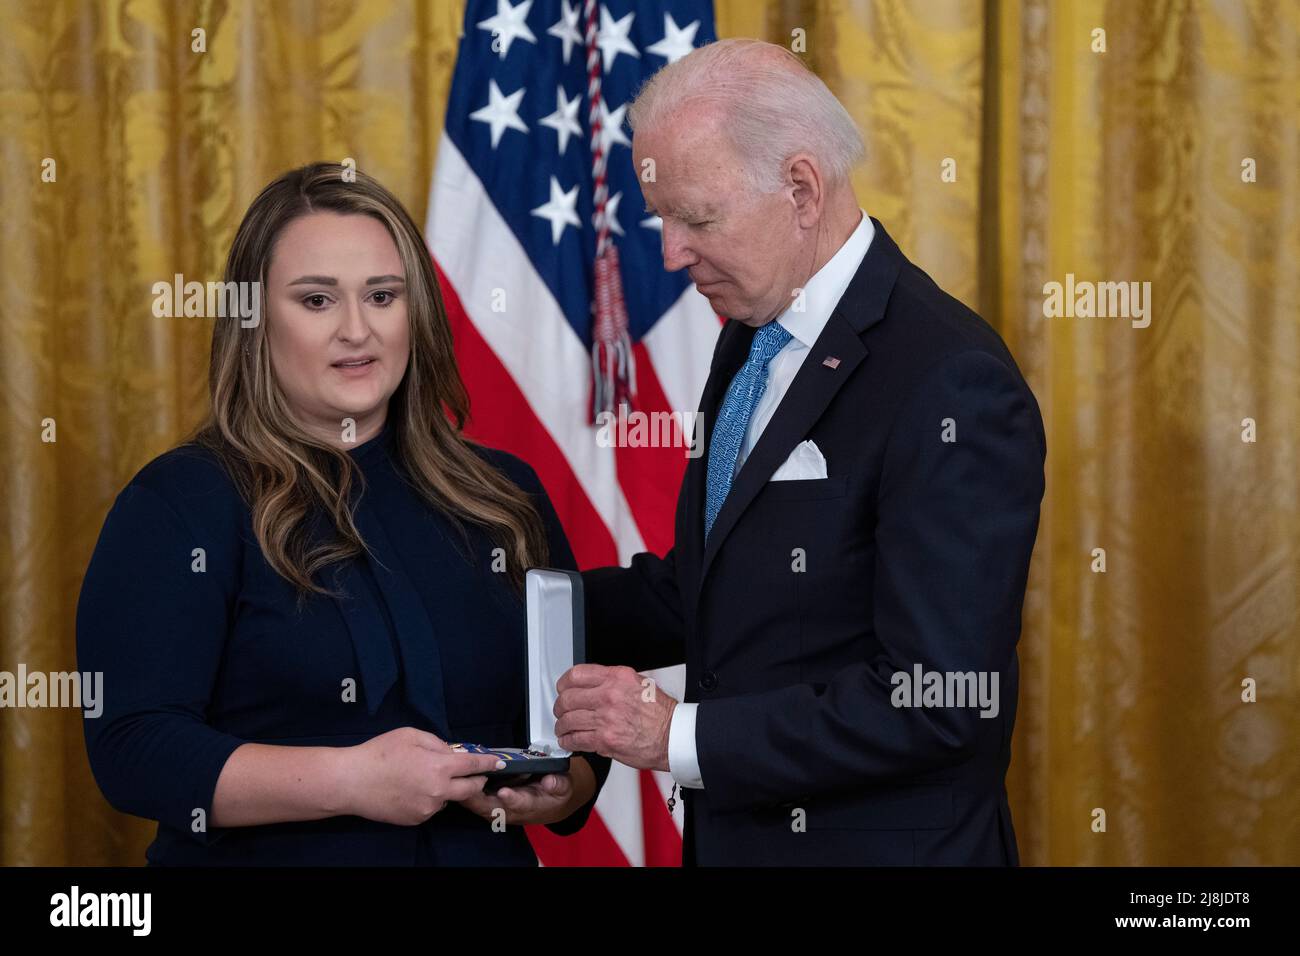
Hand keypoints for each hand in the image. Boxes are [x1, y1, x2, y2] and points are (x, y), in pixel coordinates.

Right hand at [342, 727, 503, 825]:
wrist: (351, 782)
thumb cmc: (379, 753)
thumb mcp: (411, 735)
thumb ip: (438, 744)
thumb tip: (452, 753)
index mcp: (440, 767)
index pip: (475, 766)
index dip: (489, 763)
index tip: (499, 762)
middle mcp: (439, 791)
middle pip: (470, 789)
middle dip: (476, 780)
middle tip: (474, 774)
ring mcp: (428, 808)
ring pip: (448, 798)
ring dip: (447, 789)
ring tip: (423, 777)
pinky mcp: (416, 819)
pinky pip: (431, 807)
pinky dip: (429, 798)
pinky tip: (411, 789)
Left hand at [459, 758, 595, 826]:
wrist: (550, 804)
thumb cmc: (555, 793)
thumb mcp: (563, 787)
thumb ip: (557, 783)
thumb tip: (550, 780)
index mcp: (531, 805)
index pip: (520, 804)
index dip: (512, 799)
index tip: (504, 792)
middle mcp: (512, 811)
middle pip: (491, 808)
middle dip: (478, 797)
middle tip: (468, 781)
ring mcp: (500, 809)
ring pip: (480, 806)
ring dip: (468, 795)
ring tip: (459, 778)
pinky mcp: (492, 804)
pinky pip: (476, 801)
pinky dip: (466, 792)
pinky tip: (458, 778)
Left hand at [553, 664, 676, 770]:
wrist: (673, 736)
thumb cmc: (660, 713)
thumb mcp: (639, 682)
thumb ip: (613, 681)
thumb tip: (591, 685)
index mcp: (618, 678)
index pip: (577, 674)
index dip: (564, 683)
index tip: (562, 689)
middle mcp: (610, 695)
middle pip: (568, 698)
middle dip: (559, 707)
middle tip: (560, 711)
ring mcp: (606, 719)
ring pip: (569, 720)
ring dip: (562, 725)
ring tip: (563, 728)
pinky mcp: (605, 740)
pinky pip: (576, 739)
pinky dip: (567, 741)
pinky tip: (568, 741)